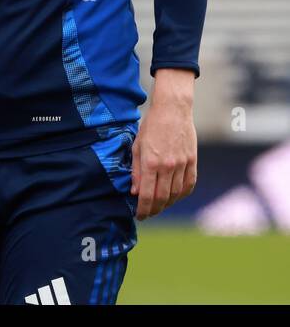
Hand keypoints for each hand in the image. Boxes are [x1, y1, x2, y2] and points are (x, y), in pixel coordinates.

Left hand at [131, 68, 197, 219]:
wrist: (173, 110)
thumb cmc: (151, 126)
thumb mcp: (136, 146)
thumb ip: (135, 170)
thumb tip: (135, 192)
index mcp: (151, 162)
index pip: (147, 194)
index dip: (143, 209)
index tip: (139, 216)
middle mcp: (168, 166)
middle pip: (162, 197)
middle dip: (154, 210)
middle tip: (147, 214)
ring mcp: (182, 164)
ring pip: (176, 193)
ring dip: (167, 204)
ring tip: (158, 207)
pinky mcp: (193, 161)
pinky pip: (189, 184)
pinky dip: (181, 195)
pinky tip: (174, 197)